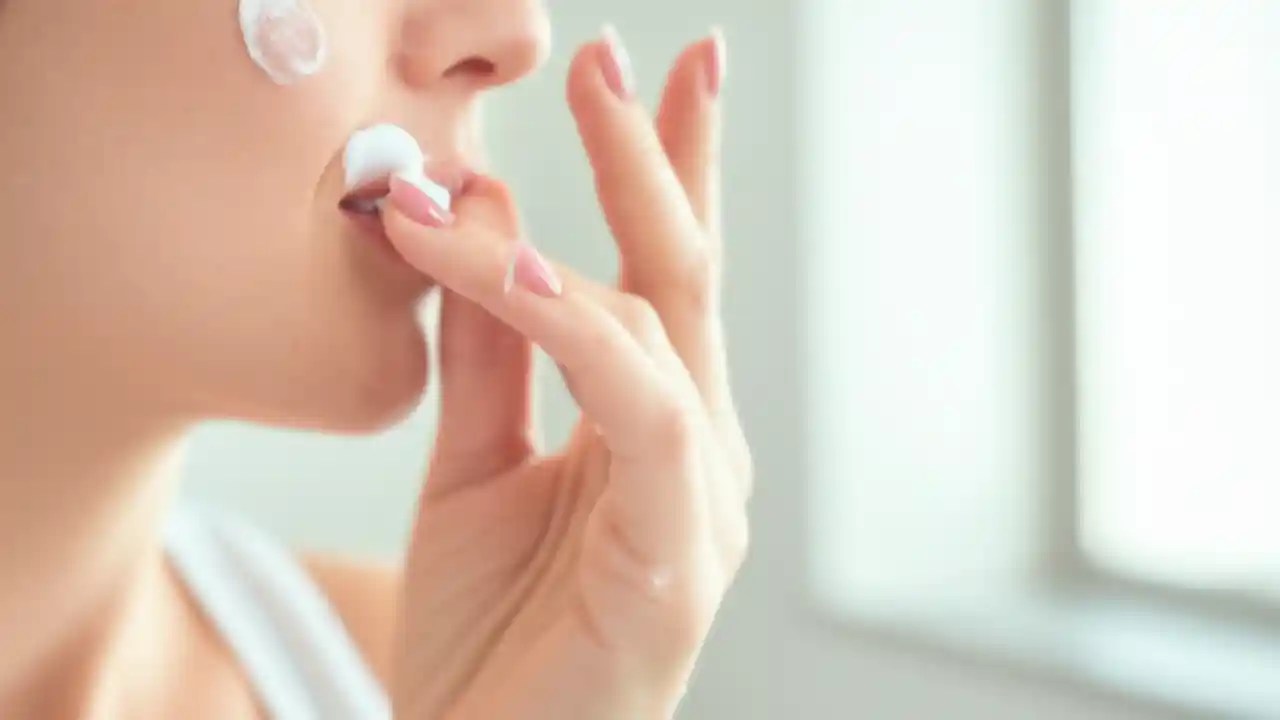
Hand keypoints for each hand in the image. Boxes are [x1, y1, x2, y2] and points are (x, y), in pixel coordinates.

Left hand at [384, 28, 749, 719]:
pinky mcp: (683, 561)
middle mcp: (696, 455)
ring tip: (499, 152)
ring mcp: (702, 506)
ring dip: (591, 224)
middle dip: (654, 160)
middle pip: (685, 279)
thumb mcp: (472, 470)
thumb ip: (489, 356)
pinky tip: (529, 270)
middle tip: (617, 57)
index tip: (647, 69)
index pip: (664, 277)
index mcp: (654, 430)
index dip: (666, 168)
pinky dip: (584, 331)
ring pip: (656, 330)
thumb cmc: (490, 640)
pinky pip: (643, 413)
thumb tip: (481, 218)